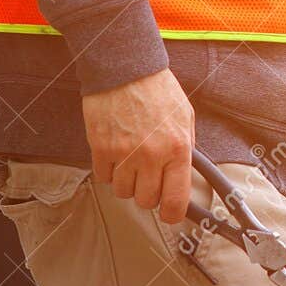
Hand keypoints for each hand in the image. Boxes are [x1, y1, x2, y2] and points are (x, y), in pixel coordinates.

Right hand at [83, 69, 194, 223]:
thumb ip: (185, 149)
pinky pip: (104, 178)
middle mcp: (151, 156)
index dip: (172, 214)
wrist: (125, 69)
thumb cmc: (158, 91)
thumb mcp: (186, 118)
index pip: (175, 199)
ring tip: (132, 163)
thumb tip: (183, 175)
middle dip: (148, 194)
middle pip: (146, 200)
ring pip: (123, 192)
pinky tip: (116, 154)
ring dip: (128, 183)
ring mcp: (124, 154)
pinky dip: (109, 172)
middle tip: (150, 178)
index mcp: (178, 149)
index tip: (170, 215)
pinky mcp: (100, 148)